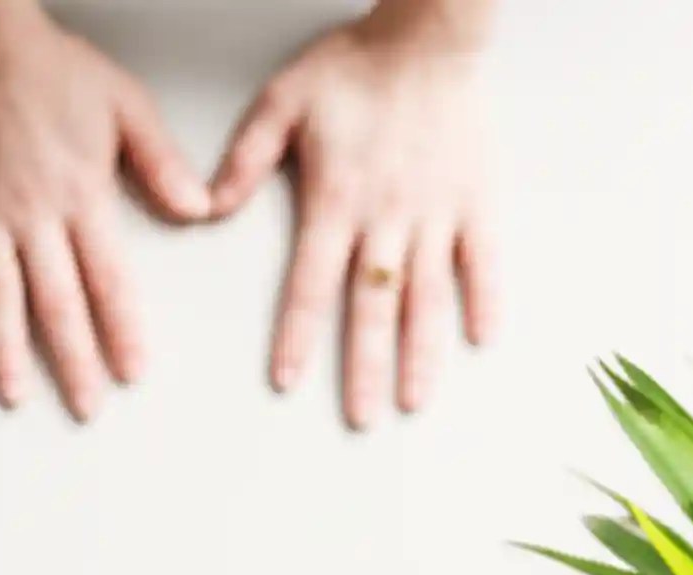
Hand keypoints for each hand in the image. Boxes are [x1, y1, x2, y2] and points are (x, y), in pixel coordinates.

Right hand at [0, 20, 209, 420]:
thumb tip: (200, 209)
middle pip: (55, 302)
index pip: (106, 279)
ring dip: (6, 349)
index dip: (120, 329)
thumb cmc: (58, 70)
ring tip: (14, 395)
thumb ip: (162, 164)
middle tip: (85, 406)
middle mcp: (32, 216)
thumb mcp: (128, 107)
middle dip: (73, 360)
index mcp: (80, 197)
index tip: (132, 372)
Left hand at [211, 17, 499, 429]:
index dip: (296, 334)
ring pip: (427, 296)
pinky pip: (483, 259)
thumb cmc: (353, 65)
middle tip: (360, 419)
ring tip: (413, 401)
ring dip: (420, 352)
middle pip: (371, 306)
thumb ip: (246, 158)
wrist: (427, 34)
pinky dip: (484, 298)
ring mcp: (436, 212)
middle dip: (362, 368)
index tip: (287, 381)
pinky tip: (481, 338)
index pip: (309, 283)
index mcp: (335, 200)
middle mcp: (387, 217)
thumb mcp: (281, 101)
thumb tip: (208, 207)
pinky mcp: (476, 199)